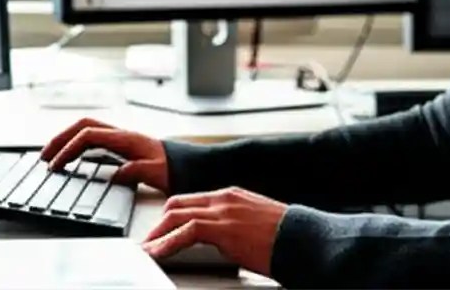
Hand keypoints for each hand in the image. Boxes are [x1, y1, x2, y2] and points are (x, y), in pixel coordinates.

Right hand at [39, 117, 169, 191]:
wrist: (192, 165)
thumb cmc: (177, 168)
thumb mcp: (158, 172)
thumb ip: (137, 171)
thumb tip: (115, 174)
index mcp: (127, 138)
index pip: (89, 135)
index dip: (69, 148)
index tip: (56, 165)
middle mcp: (122, 134)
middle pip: (84, 125)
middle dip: (61, 137)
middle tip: (44, 156)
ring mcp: (123, 138)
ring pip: (88, 130)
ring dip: (68, 139)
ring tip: (52, 156)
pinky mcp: (124, 146)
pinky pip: (96, 139)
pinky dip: (79, 145)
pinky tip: (74, 158)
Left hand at [142, 186, 286, 276]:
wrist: (303, 239)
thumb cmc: (286, 237)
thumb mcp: (255, 224)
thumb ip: (235, 224)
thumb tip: (222, 239)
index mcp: (232, 195)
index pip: (191, 200)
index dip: (171, 216)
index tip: (161, 231)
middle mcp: (225, 198)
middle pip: (177, 203)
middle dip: (158, 224)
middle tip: (148, 242)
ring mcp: (223, 211)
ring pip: (176, 215)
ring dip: (157, 235)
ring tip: (146, 250)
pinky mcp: (223, 228)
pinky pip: (186, 232)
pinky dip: (167, 243)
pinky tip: (158, 254)